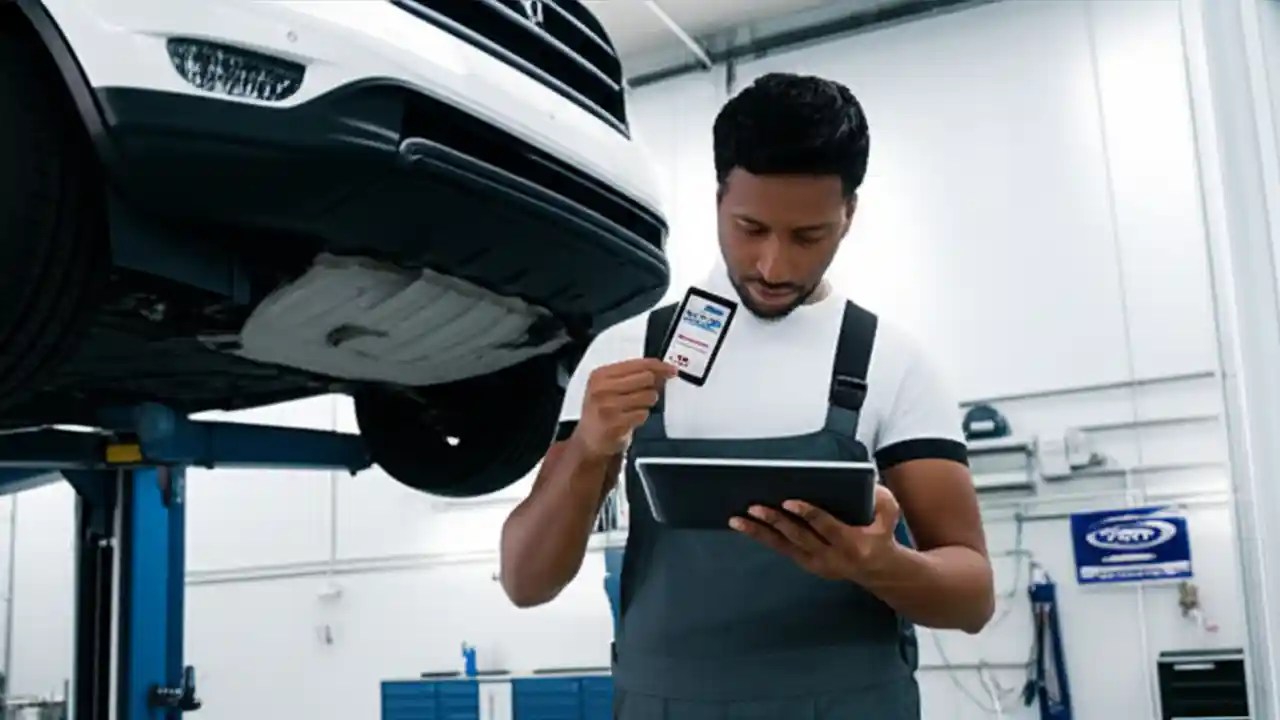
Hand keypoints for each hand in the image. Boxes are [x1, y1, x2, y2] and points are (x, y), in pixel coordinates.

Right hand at [572, 358, 676, 458]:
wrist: (590, 440)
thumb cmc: (603, 412)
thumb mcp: (611, 388)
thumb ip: (634, 376)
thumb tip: (663, 369)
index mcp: (601, 375)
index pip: (638, 364)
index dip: (659, 366)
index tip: (670, 370)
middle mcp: (602, 389)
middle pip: (646, 378)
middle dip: (651, 387)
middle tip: (645, 394)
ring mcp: (608, 406)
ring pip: (648, 396)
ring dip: (646, 404)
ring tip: (633, 409)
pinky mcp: (615, 424)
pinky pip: (643, 414)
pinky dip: (641, 417)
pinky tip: (630, 419)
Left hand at [730, 484, 903, 582]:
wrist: (879, 569)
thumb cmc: (881, 532)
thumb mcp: (890, 514)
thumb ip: (881, 498)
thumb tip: (863, 481)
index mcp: (852, 544)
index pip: (825, 526)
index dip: (807, 513)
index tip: (789, 501)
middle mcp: (831, 557)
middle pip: (798, 537)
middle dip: (775, 521)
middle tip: (754, 506)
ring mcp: (816, 564)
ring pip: (783, 546)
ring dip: (759, 532)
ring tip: (737, 519)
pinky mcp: (806, 563)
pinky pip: (780, 548)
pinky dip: (761, 536)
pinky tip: (744, 525)